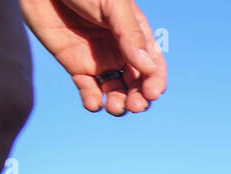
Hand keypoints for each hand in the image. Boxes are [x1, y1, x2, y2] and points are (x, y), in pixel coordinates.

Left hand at [20, 0, 165, 115]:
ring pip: (116, 91)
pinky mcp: (75, 66)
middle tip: (134, 106)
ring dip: (119, 104)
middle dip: (139, 98)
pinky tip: (93, 104)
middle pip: (137, 84)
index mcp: (134, 36)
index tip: (151, 93)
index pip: (153, 65)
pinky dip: (92, 101)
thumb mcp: (112, 5)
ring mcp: (99, 61)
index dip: (155, 82)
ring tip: (114, 107)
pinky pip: (88, 90)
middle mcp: (120, 52)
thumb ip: (130, 35)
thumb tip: (148, 68)